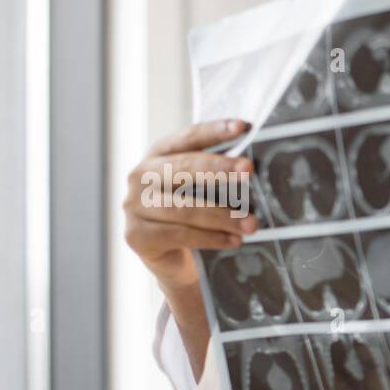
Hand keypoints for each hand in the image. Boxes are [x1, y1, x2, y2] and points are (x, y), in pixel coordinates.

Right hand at [122, 119, 257, 290]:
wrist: (174, 262)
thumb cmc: (194, 220)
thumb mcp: (203, 192)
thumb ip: (217, 177)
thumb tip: (255, 170)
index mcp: (157, 156)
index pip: (187, 138)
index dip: (214, 131)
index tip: (242, 126)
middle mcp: (140, 176)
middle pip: (183, 168)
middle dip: (220, 169)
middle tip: (250, 169)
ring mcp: (134, 205)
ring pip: (184, 207)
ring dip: (223, 215)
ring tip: (252, 223)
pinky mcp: (136, 235)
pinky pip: (179, 234)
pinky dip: (211, 238)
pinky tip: (235, 240)